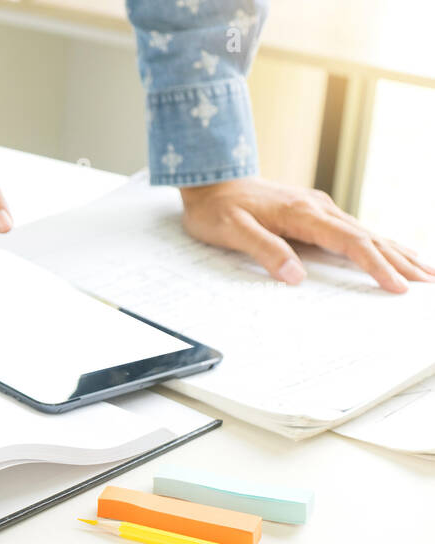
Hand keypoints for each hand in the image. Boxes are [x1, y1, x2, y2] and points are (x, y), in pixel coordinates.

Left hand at [180, 178, 434, 292]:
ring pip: (365, 232)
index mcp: (302, 213)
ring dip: (396, 251)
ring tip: (424, 269)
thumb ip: (265, 251)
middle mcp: (318, 208)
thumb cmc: (217, 208)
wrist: (211, 178)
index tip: (398, 285)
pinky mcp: (313, 212)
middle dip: (400, 261)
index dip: (376, 265)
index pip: (350, 242)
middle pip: (368, 237)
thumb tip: (296, 277)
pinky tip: (390, 250)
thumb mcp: (232, 232)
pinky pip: (352, 229)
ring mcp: (318, 208)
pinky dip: (377, 242)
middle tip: (429, 281)